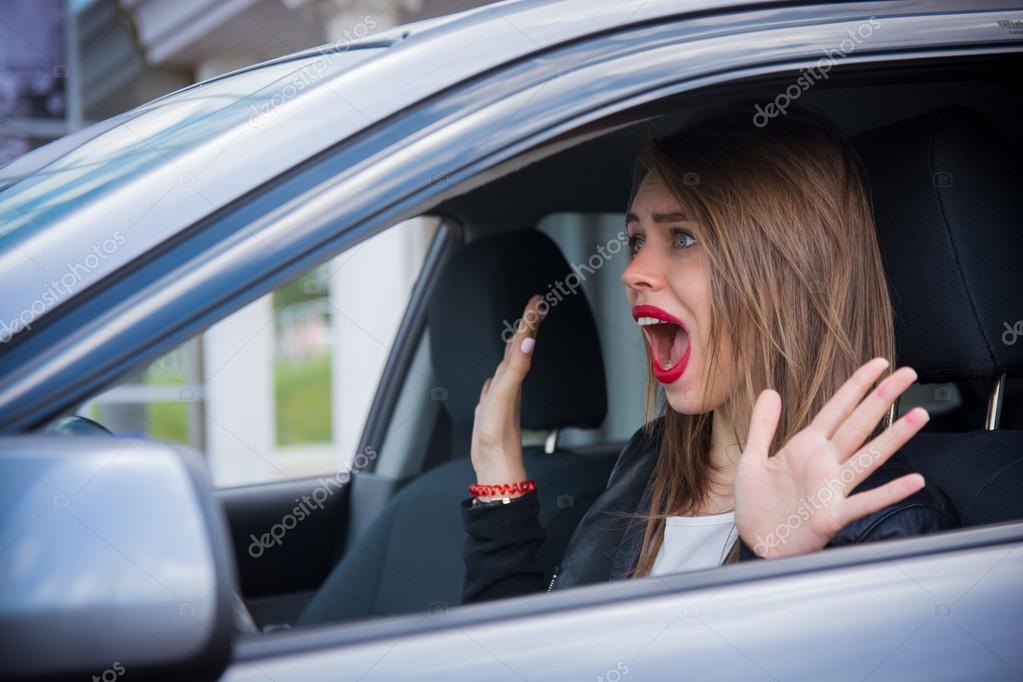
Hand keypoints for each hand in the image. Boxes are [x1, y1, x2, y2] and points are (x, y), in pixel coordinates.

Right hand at [470, 295, 545, 498]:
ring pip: (511, 359)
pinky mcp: (493, 403)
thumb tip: (527, 342)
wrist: (494, 463)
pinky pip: (500, 377)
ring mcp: (503, 392)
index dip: (530, 318)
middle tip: (535, 304)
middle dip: (527, 324)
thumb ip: (515, 369)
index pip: (524, 339)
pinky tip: (502, 366)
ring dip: (517, 341)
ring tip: (523, 327)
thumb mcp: (504, 396)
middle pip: (520, 345)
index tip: (538, 299)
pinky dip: (503, 366)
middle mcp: (511, 380)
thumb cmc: (498, 433)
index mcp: (515, 375)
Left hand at [735, 357, 928, 557]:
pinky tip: (913, 481)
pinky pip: (865, 501)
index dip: (857, 385)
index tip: (879, 364)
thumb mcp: (752, 459)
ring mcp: (832, 488)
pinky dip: (889, 493)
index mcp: (806, 447)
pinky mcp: (832, 515)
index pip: (837, 409)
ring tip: (919, 415)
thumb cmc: (756, 504)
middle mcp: (825, 463)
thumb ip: (763, 426)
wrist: (755, 542)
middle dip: (883, 398)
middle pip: (859, 424)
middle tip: (908, 374)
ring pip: (869, 457)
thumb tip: (770, 392)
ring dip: (895, 437)